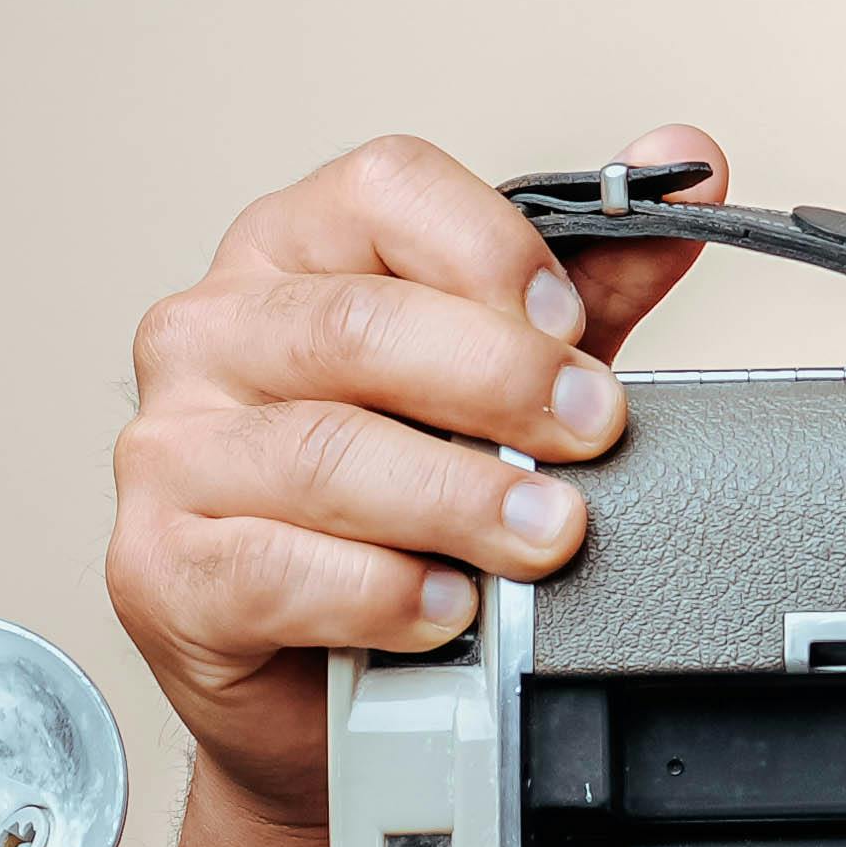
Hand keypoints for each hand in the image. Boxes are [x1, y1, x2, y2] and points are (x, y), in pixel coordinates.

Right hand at [105, 123, 718, 829]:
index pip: (382, 189)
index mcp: (291, 252)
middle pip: (358, 324)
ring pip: (323, 453)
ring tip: (548, 534)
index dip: (491, 246)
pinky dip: (381, 592)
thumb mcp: (506, 375)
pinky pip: (276, 570)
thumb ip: (595, 275)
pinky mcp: (158, 567)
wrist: (326, 681)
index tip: (572, 320)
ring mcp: (171, 450)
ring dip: (459, 496)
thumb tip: (687, 165)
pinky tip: (449, 605)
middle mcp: (211, 333)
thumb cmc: (405, 500)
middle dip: (498, 378)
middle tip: (594, 430)